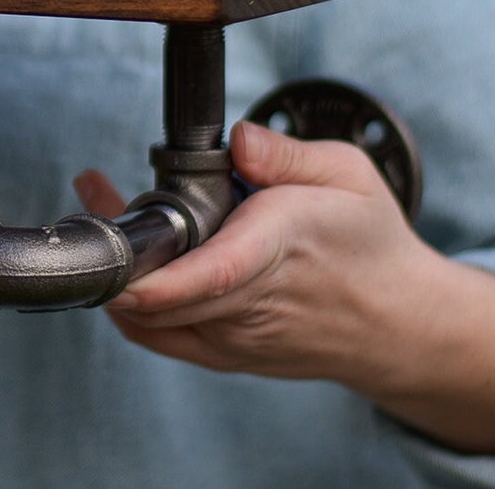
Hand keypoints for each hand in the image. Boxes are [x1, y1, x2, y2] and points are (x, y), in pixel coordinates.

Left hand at [75, 120, 494, 453]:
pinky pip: (155, 334)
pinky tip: (124, 256)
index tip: (118, 252)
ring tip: (105, 204)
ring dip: (116, 262)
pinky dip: (126, 298)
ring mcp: (234, 337)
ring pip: (149, 311)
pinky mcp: (221, 355)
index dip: (162, 273)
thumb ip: (287, 153)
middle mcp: (254, 301)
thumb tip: (239, 139)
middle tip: (96, 188)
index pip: (219, 271)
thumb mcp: (348, 174)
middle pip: (164, 291)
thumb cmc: (368, 242)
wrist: (398, 323)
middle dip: (116, 243)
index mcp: (283, 246)